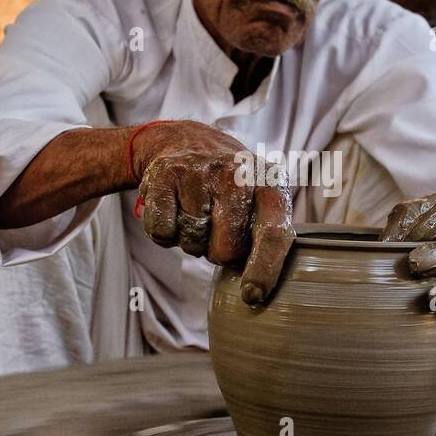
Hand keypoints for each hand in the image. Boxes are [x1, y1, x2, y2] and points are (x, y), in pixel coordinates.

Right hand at [133, 120, 292, 303]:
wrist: (187, 141)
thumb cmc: (231, 186)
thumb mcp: (260, 200)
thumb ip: (267, 238)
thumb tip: (256, 291)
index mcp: (270, 183)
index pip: (273, 233)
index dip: (264, 269)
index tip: (252, 295)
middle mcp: (238, 173)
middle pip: (226, 249)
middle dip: (218, 252)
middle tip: (216, 228)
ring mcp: (200, 171)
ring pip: (192, 242)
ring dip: (192, 240)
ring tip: (197, 213)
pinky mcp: (165, 174)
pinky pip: (162, 232)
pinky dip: (165, 234)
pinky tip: (174, 210)